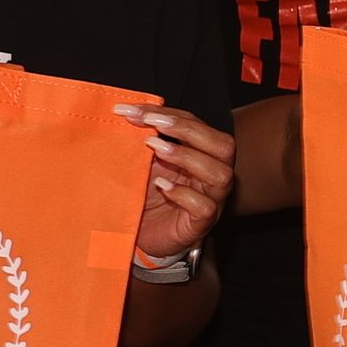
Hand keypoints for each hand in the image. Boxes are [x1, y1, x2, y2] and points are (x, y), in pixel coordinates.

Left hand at [117, 104, 235, 263]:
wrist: (143, 235)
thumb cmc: (147, 196)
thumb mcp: (144, 163)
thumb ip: (143, 141)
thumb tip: (123, 113)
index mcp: (201, 154)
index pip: (195, 124)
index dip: (167, 113)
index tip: (132, 110)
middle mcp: (212, 174)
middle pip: (223, 145)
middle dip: (186, 128)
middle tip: (150, 123)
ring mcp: (210, 199)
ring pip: (220, 174)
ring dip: (187, 157)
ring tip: (155, 149)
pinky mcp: (200, 223)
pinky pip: (205, 207)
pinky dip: (183, 194)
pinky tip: (161, 186)